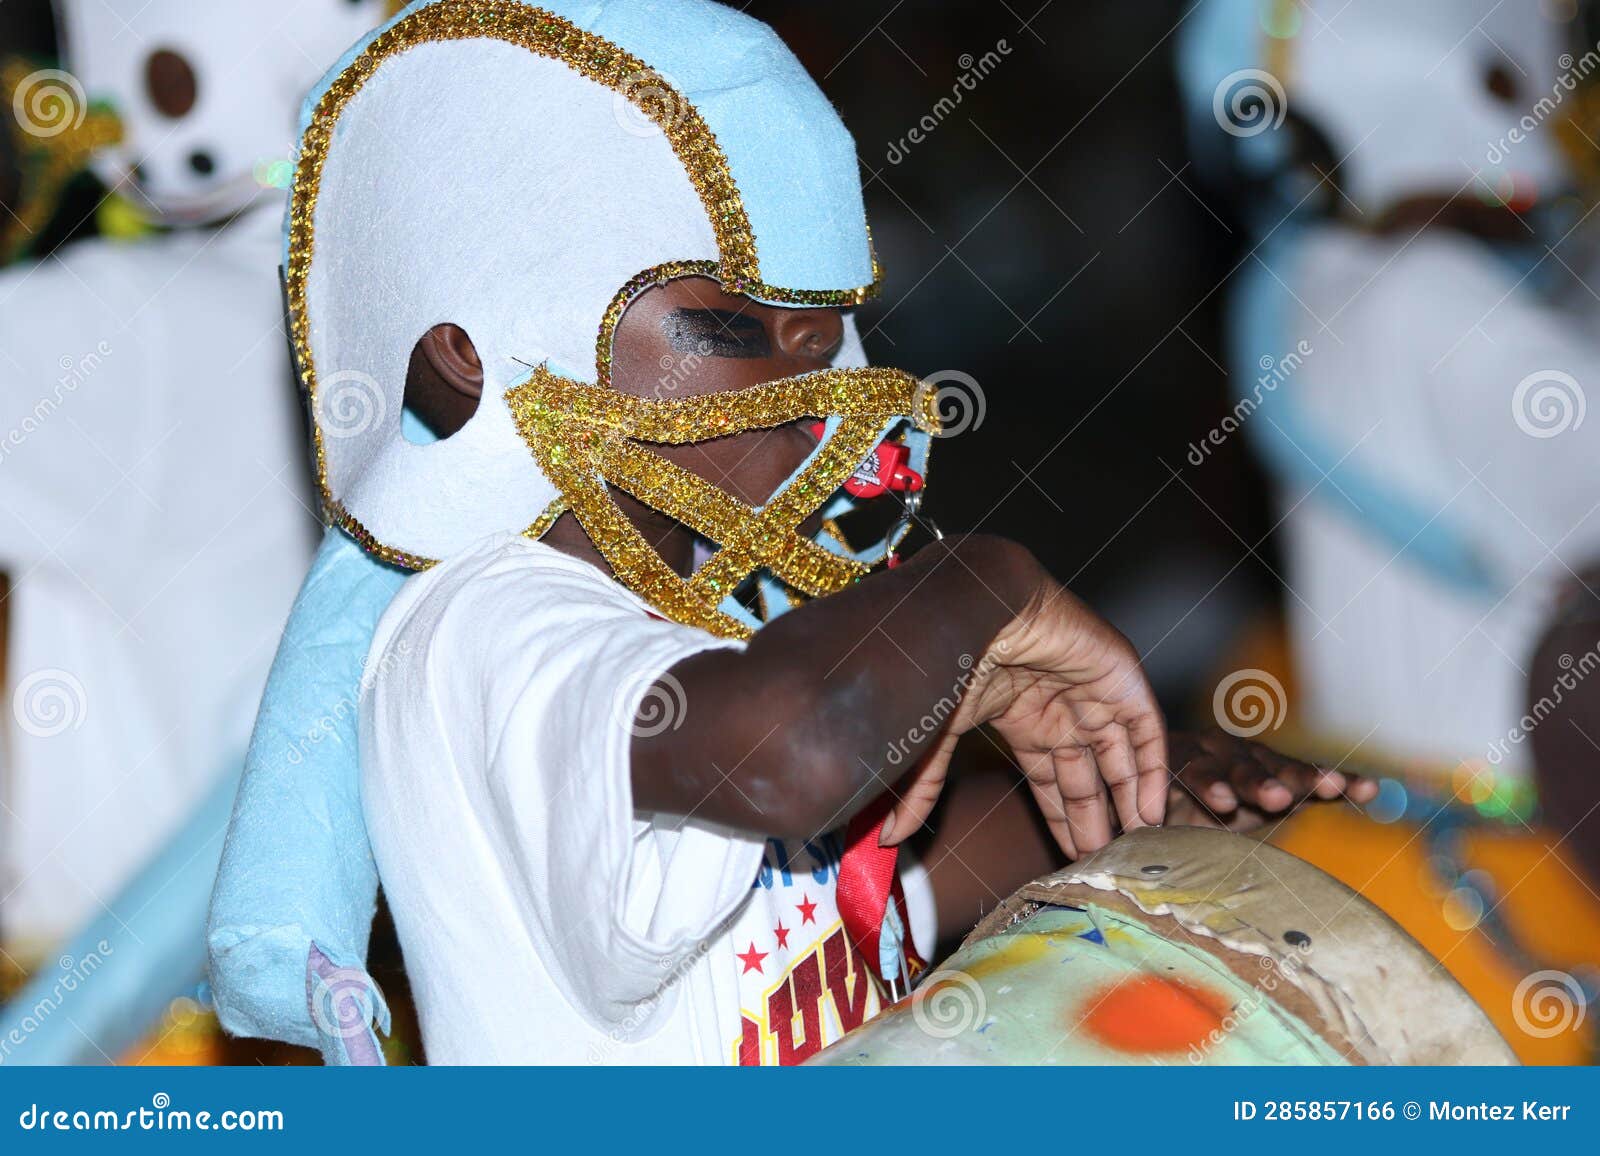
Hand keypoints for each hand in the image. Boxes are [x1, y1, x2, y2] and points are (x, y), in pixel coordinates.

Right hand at [882, 577, 1167, 859]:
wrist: (983, 608)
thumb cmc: (953, 660)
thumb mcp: (937, 736)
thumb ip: (924, 788)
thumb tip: (887, 837)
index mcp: (1023, 719)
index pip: (1049, 781)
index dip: (1060, 820)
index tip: (1069, 861)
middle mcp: (1061, 708)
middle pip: (1086, 776)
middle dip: (1094, 821)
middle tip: (1104, 865)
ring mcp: (1093, 693)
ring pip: (1119, 758)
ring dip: (1129, 802)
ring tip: (1136, 846)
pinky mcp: (1122, 680)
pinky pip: (1145, 734)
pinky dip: (1152, 771)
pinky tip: (1152, 809)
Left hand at [1164, 729, 1377, 832]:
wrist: (1174, 797)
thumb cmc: (1159, 816)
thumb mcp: (1150, 823)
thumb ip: (1149, 834)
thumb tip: (1125, 851)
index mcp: (1180, 760)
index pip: (1194, 769)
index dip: (1208, 784)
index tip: (1221, 800)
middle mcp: (1219, 752)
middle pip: (1241, 765)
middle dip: (1260, 780)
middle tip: (1275, 795)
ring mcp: (1256, 760)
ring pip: (1280, 767)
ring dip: (1304, 777)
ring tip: (1332, 786)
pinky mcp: (1286, 775)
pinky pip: (1314, 777)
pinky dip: (1339, 782)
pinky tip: (1368, 787)